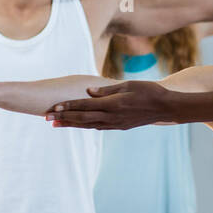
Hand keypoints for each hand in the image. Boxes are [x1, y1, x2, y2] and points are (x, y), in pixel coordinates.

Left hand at [44, 79, 172, 129]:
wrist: (166, 108)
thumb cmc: (149, 91)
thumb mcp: (128, 85)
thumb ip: (107, 90)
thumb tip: (88, 92)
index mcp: (113, 104)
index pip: (85, 105)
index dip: (68, 106)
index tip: (53, 107)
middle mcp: (112, 116)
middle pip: (82, 118)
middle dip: (63, 118)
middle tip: (46, 119)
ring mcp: (116, 123)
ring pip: (88, 125)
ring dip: (71, 123)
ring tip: (56, 124)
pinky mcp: (120, 126)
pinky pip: (99, 127)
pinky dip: (85, 126)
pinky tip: (78, 124)